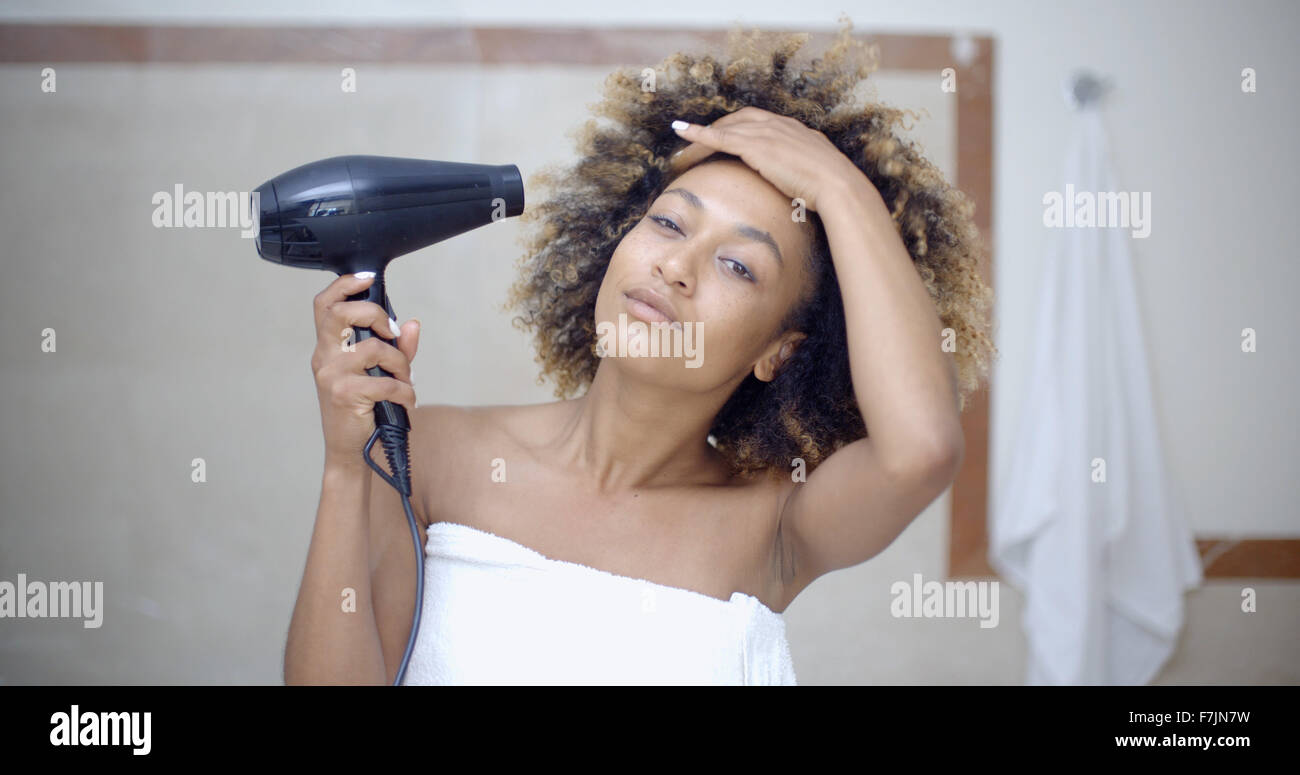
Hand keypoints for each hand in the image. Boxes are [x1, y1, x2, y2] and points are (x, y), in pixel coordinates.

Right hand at [310, 273, 420, 471]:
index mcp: (327, 349)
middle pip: (342, 313)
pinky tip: (406, 401)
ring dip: (400, 363)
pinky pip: (387, 382)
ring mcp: (333, 376)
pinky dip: (405, 391)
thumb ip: (397, 349)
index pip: (324, 305)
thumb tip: (412, 324)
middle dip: (375, 314)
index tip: (368, 278)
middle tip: (391, 333)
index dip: (344, 285)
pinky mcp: (346, 395)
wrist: (350, 453)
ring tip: (405, 380)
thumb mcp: (380, 374)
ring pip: (375, 348)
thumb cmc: (363, 410)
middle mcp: (324, 358)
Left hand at [668, 106, 873, 212]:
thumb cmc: (832, 189)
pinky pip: (719, 136)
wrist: (837, 185)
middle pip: (738, 121)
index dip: (737, 129)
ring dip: (701, 137)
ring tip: (681, 150)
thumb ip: (806, 175)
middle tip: (695, 143)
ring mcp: (766, 132)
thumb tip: (804, 191)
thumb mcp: (818, 176)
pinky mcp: (755, 145)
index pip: (759, 123)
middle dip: (715, 130)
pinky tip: (682, 134)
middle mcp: (779, 125)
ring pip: (724, 129)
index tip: (724, 138)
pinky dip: (699, 134)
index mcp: (794, 130)